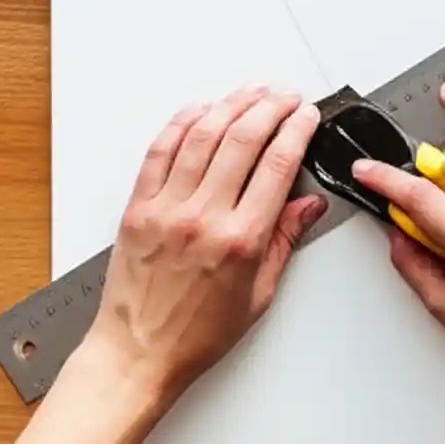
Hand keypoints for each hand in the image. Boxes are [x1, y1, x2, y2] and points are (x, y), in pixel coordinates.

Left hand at [14, 84, 324, 443]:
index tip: (305, 116)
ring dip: (231, 104)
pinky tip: (200, 109)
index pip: (277, 165)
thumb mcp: (258, 293)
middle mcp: (202, 218)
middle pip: (243, 139)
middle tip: (286, 94)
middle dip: (270, 107)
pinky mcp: (138, 208)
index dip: (296, 130)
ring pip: (203, 136)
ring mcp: (167, 209)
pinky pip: (160, 151)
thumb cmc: (195, 334)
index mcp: (240, 240)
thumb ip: (283, 240)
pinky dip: (182, 123)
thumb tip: (307, 205)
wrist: (137, 352)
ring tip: (251, 91)